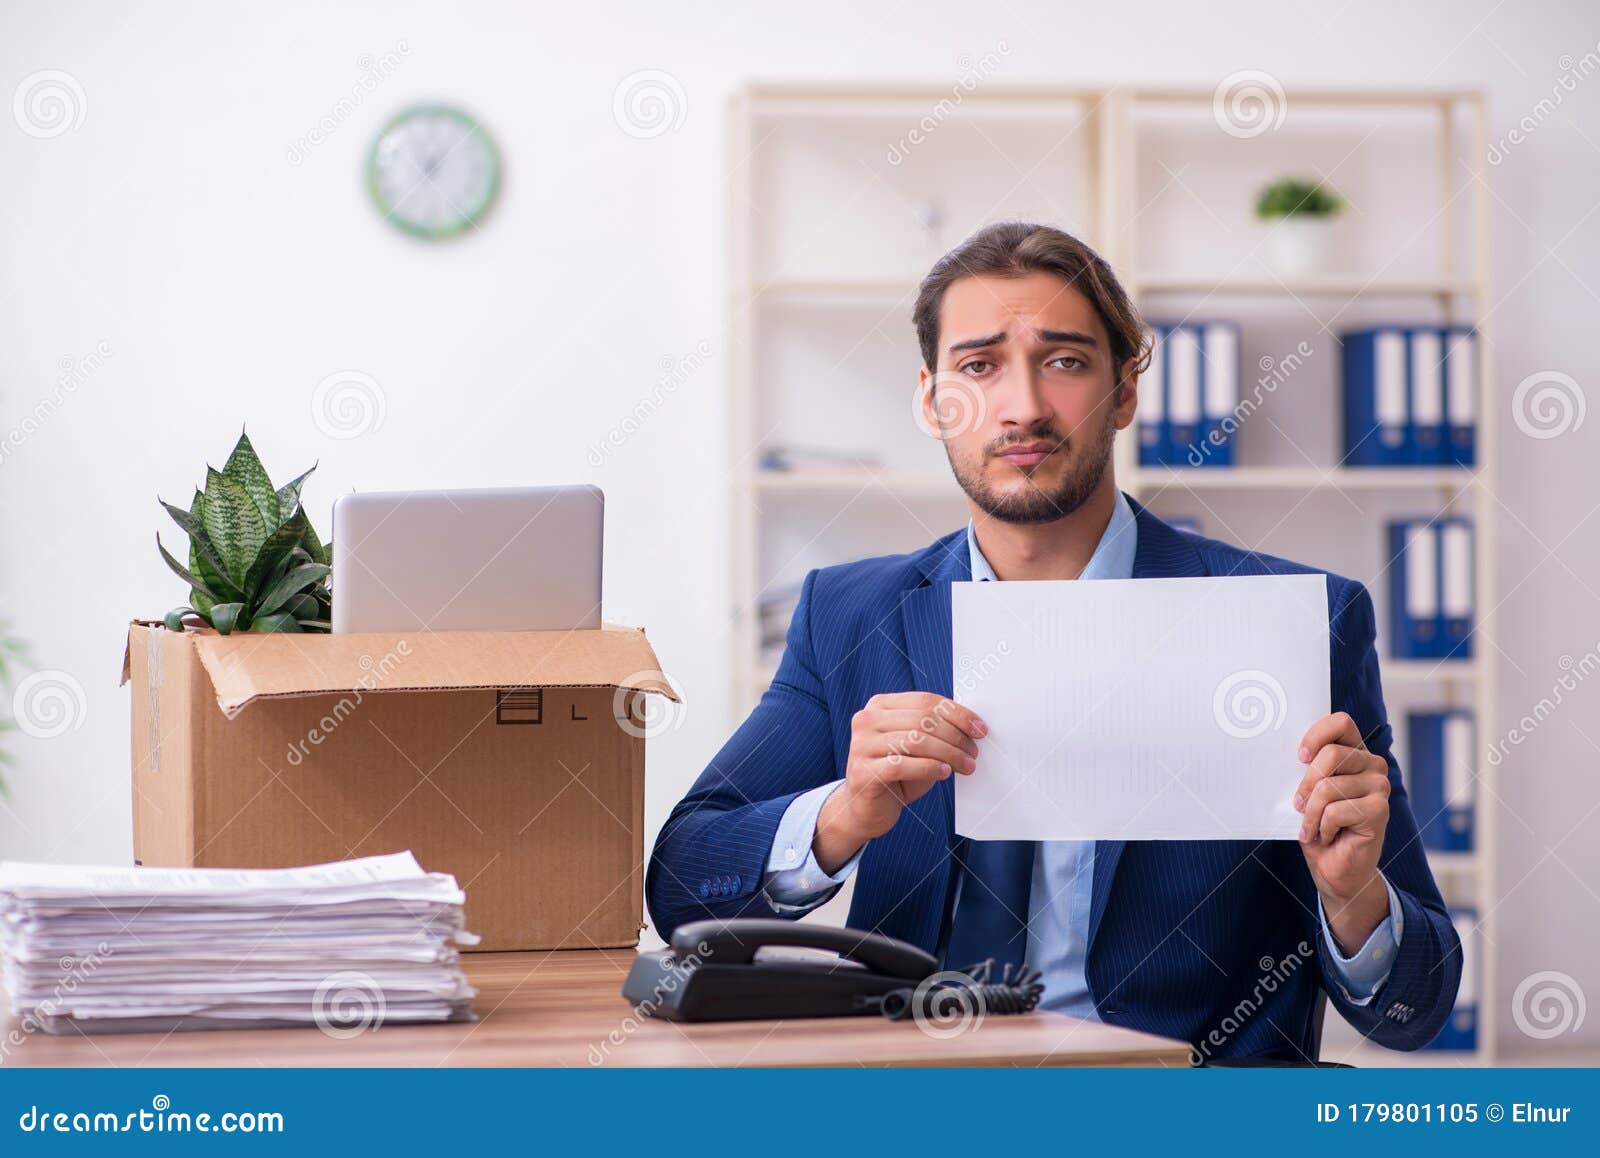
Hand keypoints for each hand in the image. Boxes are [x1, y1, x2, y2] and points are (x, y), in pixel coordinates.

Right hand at [815, 693, 985, 872]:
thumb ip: (935, 732)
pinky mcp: (863, 771)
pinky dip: (929, 768)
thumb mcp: (918, 748)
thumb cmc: (897, 775)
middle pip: (922, 720)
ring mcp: (861, 745)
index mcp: (880, 706)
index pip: (925, 701)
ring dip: (949, 753)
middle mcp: (867, 720)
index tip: (979, 729)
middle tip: (973, 752)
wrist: (867, 809)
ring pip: (915, 741)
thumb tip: (972, 727)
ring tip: (966, 765)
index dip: (957, 714)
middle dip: (956, 736)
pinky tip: (944, 773)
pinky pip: (902, 765)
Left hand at [1294, 711, 1391, 952]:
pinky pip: (1336, 810)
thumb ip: (1305, 770)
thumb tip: (1281, 752)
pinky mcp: (1380, 809)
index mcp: (1354, 752)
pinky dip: (1322, 827)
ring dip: (1311, 813)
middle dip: (1306, 784)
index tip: (1299, 756)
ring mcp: (1379, 786)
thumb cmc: (1319, 826)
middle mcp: (1371, 764)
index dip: (1317, 734)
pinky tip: (1327, 835)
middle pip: (1331, 754)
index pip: (1341, 722)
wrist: (1336, 868)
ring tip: (1312, 827)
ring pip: (1329, 786)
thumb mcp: (1307, 793)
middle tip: (1298, 806)